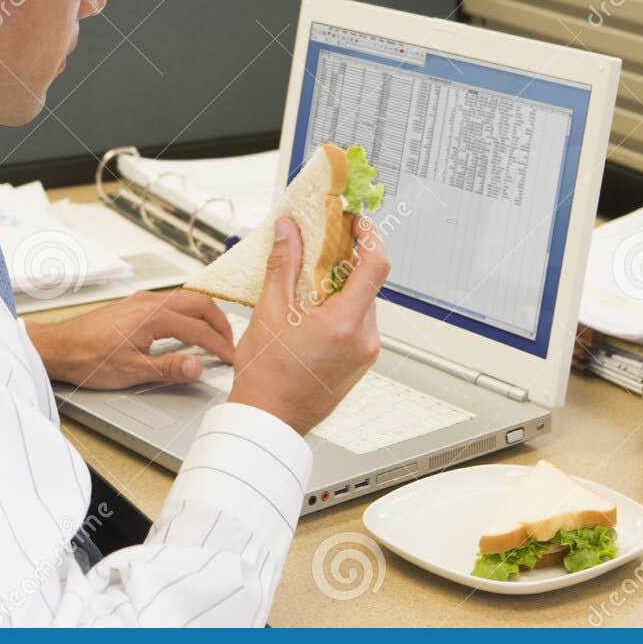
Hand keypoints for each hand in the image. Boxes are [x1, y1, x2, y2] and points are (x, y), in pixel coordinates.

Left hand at [26, 290, 235, 389]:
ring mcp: (140, 301)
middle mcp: (149, 302)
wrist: (58, 348)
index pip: (198, 329)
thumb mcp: (132, 370)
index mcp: (153, 316)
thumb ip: (169, 367)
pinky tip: (185, 328)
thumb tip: (198, 366)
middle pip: (199, 304)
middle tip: (230, 343)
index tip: (231, 358)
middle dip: (219, 323)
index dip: (219, 345)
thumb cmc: (87, 358)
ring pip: (185, 300)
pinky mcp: (133, 306)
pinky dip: (188, 313)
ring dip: (204, 315)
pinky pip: (171, 303)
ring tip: (214, 335)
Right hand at [227, 215, 388, 435]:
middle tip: (322, 246)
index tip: (356, 222)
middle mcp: (364, 339)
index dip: (368, 237)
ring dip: (341, 286)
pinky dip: (340, 309)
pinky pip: (358, 325)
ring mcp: (365, 354)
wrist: (269, 420)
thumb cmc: (267, 378)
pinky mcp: (359, 364)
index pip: (375, 266)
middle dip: (346, 261)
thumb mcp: (270, 311)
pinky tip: (313, 311)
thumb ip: (283, 264)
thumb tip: (288, 232)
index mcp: (345, 324)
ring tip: (309, 282)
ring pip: (362, 304)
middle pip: (367, 284)